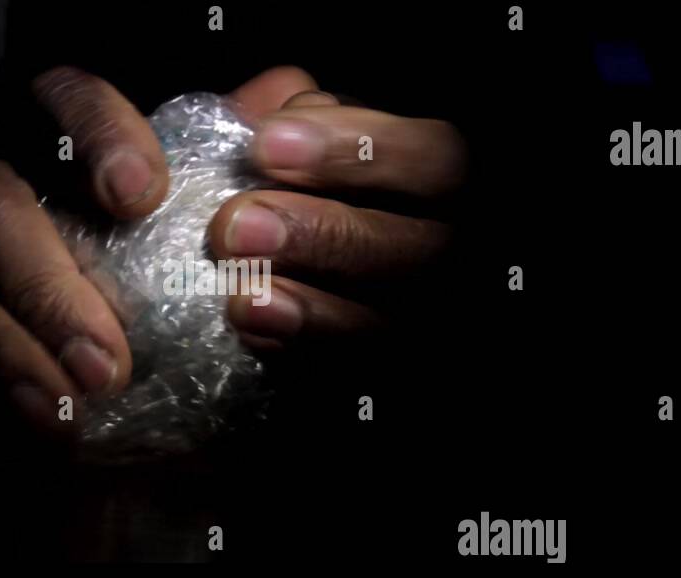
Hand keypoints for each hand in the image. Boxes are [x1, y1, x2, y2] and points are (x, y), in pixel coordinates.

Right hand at [0, 67, 321, 437]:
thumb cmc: (95, 214)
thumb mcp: (156, 170)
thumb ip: (217, 140)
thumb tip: (286, 97)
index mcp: (47, 130)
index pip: (65, 102)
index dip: (98, 138)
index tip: (141, 196)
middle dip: (46, 289)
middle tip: (106, 366)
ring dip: (7, 356)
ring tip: (62, 419)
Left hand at [208, 83, 466, 345]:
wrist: (279, 265)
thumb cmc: (296, 184)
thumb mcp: (305, 138)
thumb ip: (299, 118)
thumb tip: (275, 101)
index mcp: (438, 181)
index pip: (438, 159)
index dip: (361, 151)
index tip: (267, 145)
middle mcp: (443, 250)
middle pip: (422, 250)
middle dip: (325, 234)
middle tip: (237, 225)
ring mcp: (414, 317)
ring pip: (388, 324)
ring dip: (311, 311)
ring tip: (242, 295)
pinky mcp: (373, 367)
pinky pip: (348, 372)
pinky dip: (297, 354)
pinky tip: (252, 331)